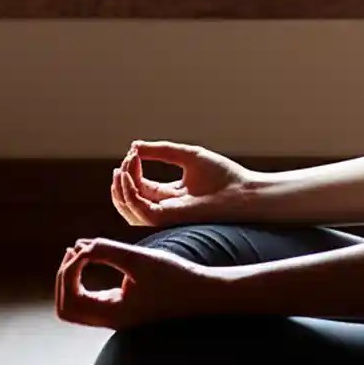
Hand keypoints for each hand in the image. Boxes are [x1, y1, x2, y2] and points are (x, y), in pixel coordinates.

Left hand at [55, 237, 218, 329]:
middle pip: (66, 308)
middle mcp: (111, 320)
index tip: (84, 249)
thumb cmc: (177, 277)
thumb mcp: (140, 259)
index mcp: (114, 314)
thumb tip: (81, 246)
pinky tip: (92, 257)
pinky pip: (90, 300)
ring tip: (77, 253)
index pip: (71, 299)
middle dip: (63, 278)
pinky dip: (83, 281)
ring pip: (76, 306)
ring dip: (70, 280)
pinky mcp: (123, 308)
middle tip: (73, 251)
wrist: (204, 293)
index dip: (70, 270)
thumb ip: (107, 251)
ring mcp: (116, 316)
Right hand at [110, 140, 256, 226]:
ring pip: (129, 210)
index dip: (132, 170)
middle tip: (128, 158)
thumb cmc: (223, 175)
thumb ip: (161, 151)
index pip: (139, 186)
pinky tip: (130, 176)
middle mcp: (165, 208)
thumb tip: (133, 145)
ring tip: (123, 167)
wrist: (243, 192)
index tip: (134, 151)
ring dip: (120, 188)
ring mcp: (165, 215)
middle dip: (122, 180)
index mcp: (169, 195)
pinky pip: (139, 211)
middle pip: (130, 199)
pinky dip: (129, 194)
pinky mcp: (169, 219)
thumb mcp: (187, 156)